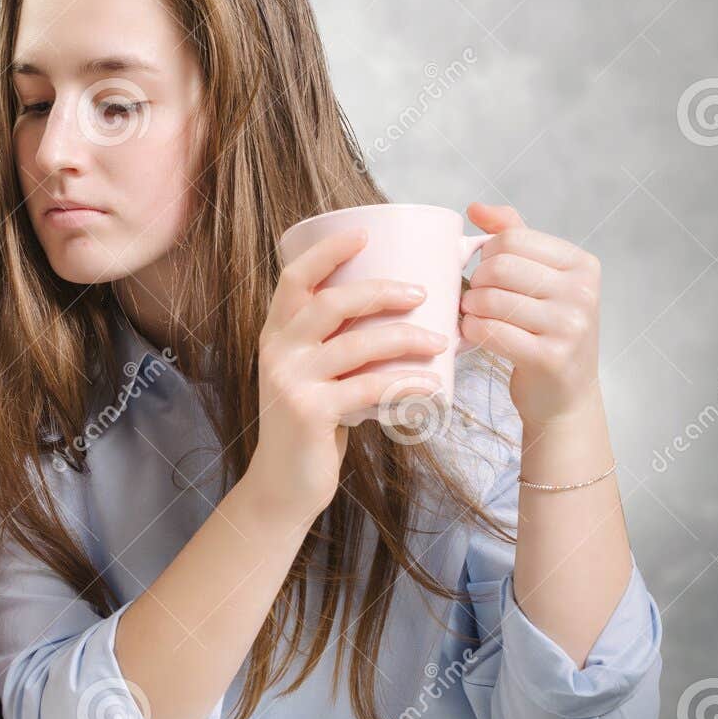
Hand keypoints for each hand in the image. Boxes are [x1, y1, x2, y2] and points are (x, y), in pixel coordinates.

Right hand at [245, 226, 447, 520]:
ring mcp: (290, 381)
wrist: (285, 484)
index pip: (295, 278)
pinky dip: (405, 383)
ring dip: (404, 338)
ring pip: (355, 344)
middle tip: (422, 293)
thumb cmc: (313, 424)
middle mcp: (277, 350)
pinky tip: (432, 384)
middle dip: (380, 291)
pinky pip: (366, 387)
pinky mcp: (308, 412)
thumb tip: (398, 309)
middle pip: (329, 303)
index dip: (327, 252)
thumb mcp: (314, 375)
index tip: (363, 234)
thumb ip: (336, 344)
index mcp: (276, 333)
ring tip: (441, 340)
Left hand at [457, 200, 600, 426]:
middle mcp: (583, 292)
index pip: (512, 238)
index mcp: (582, 265)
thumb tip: (476, 207)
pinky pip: (490, 331)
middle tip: (478, 299)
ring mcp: (570, 326)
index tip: (489, 274)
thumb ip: (514, 236)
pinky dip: (472, 331)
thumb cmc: (546, 331)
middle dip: (476, 283)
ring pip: (490, 299)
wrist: (565, 395)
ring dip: (471, 309)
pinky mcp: (550, 357)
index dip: (487, 254)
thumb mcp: (541, 279)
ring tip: (477, 317)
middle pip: (499, 267)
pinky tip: (477, 335)